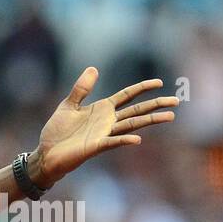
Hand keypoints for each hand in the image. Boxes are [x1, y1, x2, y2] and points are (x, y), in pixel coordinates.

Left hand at [29, 66, 177, 185]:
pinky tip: (137, 139)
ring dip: (149, 120)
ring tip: (170, 116)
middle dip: (156, 105)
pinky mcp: (95, 146)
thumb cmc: (57, 131)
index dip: (142, 88)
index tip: (160, 82)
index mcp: (102, 109)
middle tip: (176, 101)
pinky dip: (124, 140)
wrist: (46, 153)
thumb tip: (94, 68)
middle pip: (136, 110)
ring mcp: (103, 134)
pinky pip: (112, 142)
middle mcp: (107, 121)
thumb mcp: (68, 105)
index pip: (128, 95)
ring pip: (131, 125)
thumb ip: (81, 88)